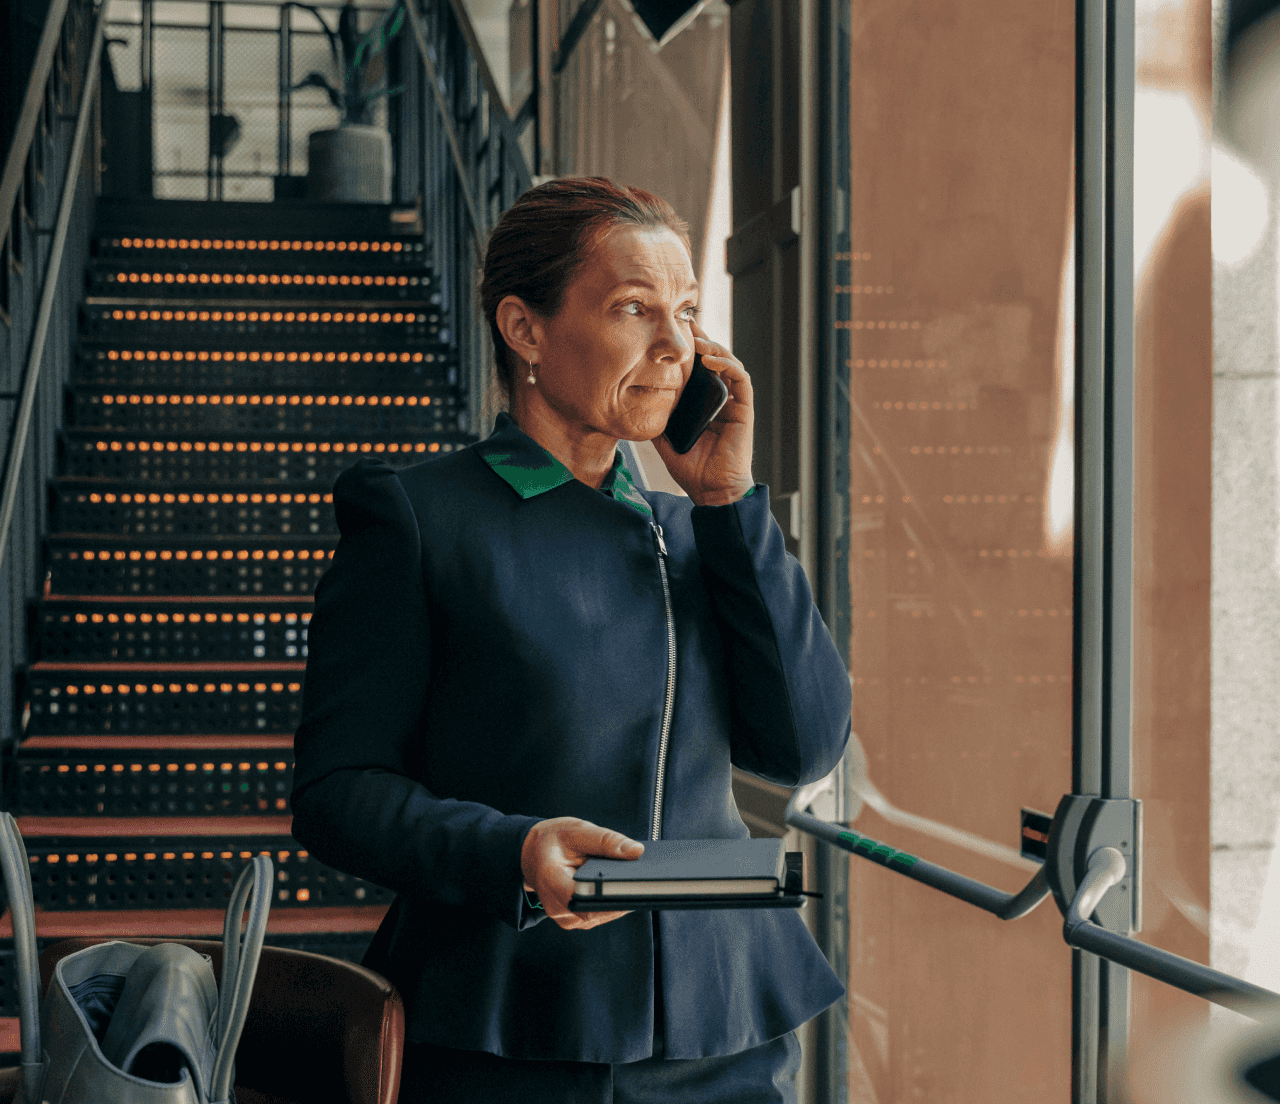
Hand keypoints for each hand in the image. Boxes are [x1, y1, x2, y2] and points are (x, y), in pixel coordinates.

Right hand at [520, 817, 644, 929]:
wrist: (533, 855)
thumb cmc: (552, 840)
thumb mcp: (577, 830)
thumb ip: (606, 840)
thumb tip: (636, 851)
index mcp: (551, 879)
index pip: (584, 895)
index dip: (612, 893)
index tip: (635, 883)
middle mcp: (557, 906)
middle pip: (597, 909)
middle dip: (624, 895)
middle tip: (649, 879)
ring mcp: (566, 917)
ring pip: (602, 914)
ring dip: (621, 898)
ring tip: (639, 879)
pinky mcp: (576, 920)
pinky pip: (600, 914)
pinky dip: (613, 901)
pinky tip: (626, 885)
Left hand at [651, 320, 754, 505]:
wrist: (711, 491)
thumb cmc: (692, 469)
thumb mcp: (665, 438)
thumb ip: (656, 418)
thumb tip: (633, 401)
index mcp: (703, 404)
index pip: (698, 370)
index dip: (688, 351)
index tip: (672, 334)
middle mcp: (720, 399)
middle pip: (714, 361)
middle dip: (702, 340)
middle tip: (685, 324)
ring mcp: (733, 403)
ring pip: (729, 364)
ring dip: (714, 348)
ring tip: (697, 339)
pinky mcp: (744, 409)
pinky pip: (740, 380)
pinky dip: (727, 365)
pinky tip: (710, 359)